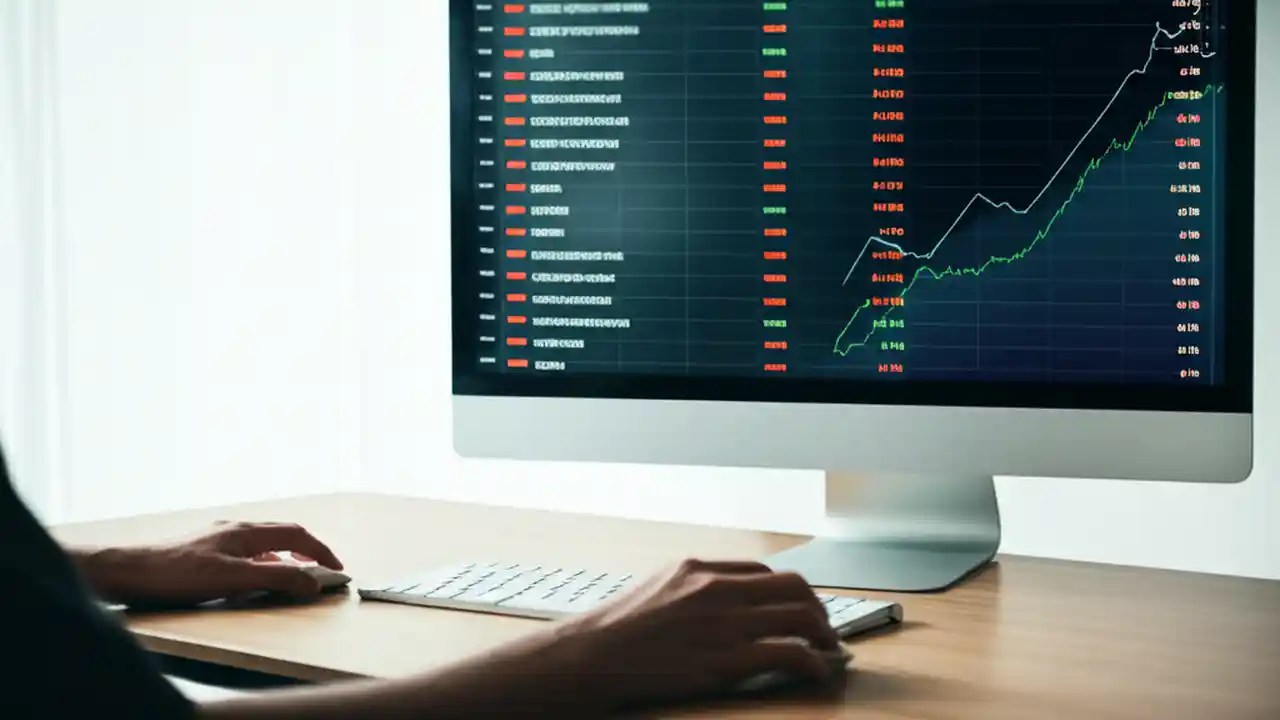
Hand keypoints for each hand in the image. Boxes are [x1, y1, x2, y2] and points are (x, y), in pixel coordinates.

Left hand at [75, 521, 343, 605]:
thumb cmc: (177, 572)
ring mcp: (217, 537)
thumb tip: (312, 582)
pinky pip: (245, 551)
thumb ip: (275, 577)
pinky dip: (263, 562)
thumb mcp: (232, 578)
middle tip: (321, 570)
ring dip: (285, 556)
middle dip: (307, 550)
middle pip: (283, 533)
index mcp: (245, 531)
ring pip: (263, 542)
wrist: (128, 571)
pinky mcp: (202, 549)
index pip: (297, 534)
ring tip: (294, 575)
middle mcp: (234, 528)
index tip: (336, 569)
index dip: (321, 551)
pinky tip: (253, 577)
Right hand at [486, 559, 841, 711]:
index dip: (788, 593)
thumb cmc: (617, 630)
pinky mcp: (725, 660)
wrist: (591, 655)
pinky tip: (816, 673)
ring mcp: (723, 623)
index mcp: (699, 569)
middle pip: (791, 586)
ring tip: (828, 652)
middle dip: (816, 608)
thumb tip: (723, 602)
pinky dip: (812, 662)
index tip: (797, 610)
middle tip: (823, 630)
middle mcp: (716, 589)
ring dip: (823, 635)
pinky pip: (787, 653)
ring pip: (798, 616)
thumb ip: (692, 590)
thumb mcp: (656, 589)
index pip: (763, 572)